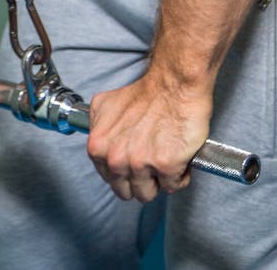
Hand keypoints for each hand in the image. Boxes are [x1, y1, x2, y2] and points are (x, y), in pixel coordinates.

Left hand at [87, 69, 211, 201]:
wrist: (174, 85)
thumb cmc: (147, 93)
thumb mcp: (105, 105)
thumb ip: (97, 128)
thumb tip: (100, 142)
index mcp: (98, 147)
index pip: (109, 180)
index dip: (125, 172)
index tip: (135, 162)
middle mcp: (116, 158)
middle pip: (127, 192)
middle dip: (140, 180)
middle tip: (151, 161)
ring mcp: (140, 163)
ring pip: (149, 193)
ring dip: (159, 180)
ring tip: (164, 157)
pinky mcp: (165, 166)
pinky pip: (173, 185)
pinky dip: (179, 175)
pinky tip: (178, 156)